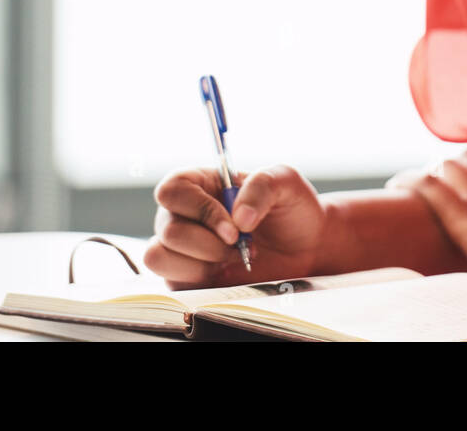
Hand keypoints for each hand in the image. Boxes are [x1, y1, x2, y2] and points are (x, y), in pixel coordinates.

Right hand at [145, 164, 328, 288]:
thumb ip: (261, 186)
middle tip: (241, 245)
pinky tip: (227, 274)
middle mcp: (184, 214)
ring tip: (235, 258)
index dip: (199, 209)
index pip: (172, 190)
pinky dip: (200, 281)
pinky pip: (171, 282)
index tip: (234, 228)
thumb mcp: (285, 182)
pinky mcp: (185, 277)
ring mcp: (181, 247)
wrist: (306, 249)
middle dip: (210, 244)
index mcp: (201, 184)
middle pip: (168, 229)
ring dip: (202, 263)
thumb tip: (238, 218)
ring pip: (160, 257)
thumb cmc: (292, 209)